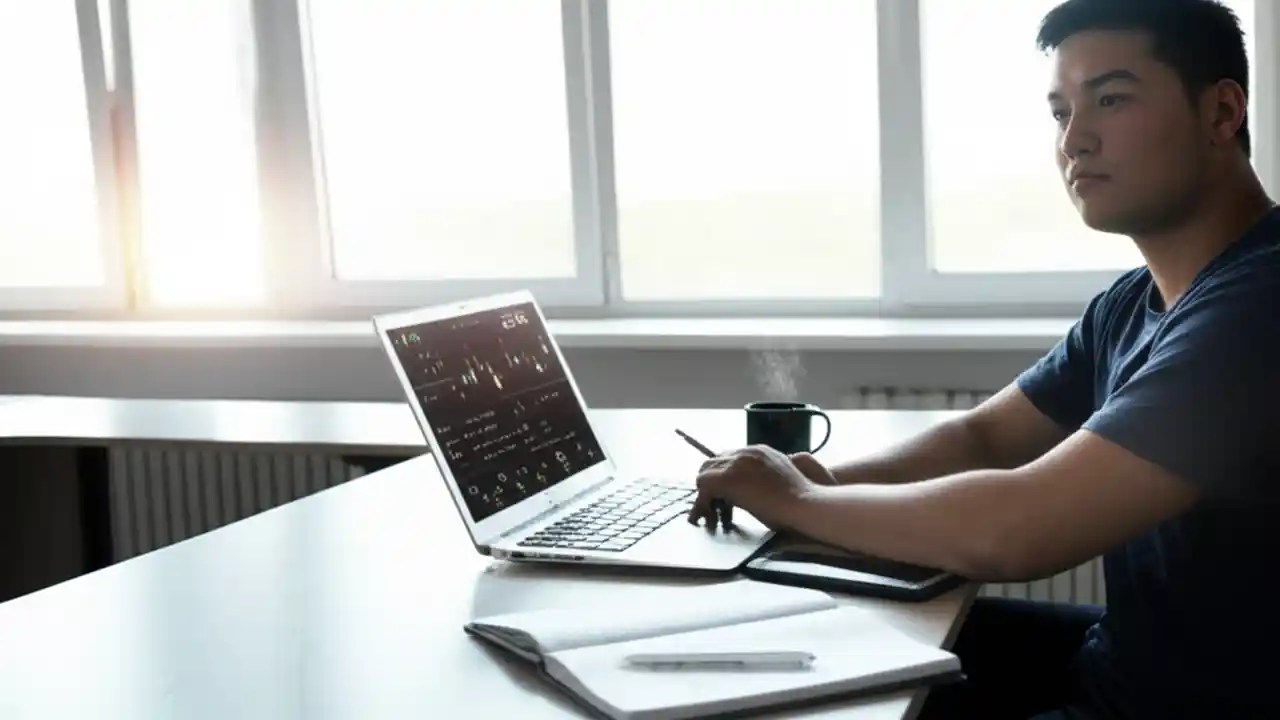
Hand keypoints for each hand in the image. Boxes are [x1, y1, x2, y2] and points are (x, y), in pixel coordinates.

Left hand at [687, 446, 836, 530]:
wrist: (807, 504)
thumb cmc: (800, 500)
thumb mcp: (779, 482)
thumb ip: (762, 479)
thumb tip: (748, 492)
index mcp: (759, 451)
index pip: (727, 459)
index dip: (722, 479)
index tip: (723, 498)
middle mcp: (745, 452)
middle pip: (711, 463)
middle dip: (710, 486)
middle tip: (714, 508)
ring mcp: (736, 463)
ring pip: (704, 474)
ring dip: (705, 496)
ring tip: (711, 516)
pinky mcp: (728, 478)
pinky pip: (704, 487)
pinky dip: (702, 504)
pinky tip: (708, 517)